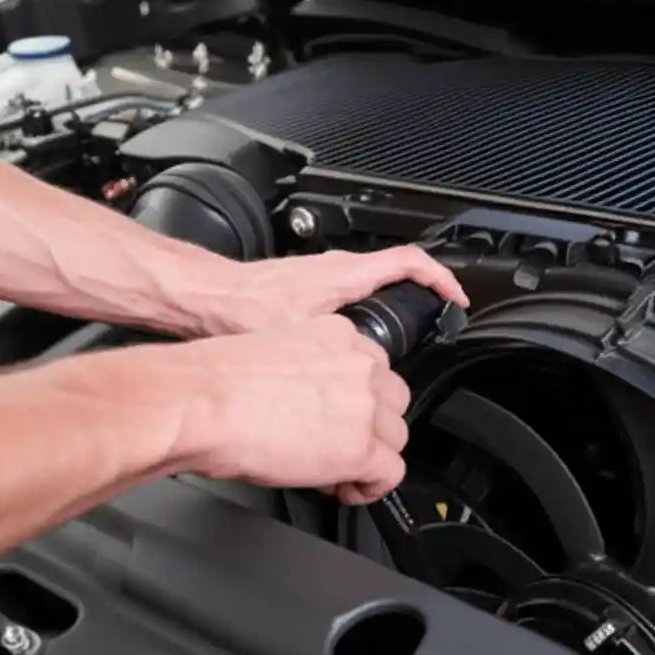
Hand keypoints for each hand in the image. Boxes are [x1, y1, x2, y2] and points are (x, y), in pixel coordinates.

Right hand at [134, 315, 411, 503]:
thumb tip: (310, 401)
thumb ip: (308, 370)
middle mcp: (360, 365)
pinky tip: (345, 490)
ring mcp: (364, 407)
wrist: (198, 403)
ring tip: (335, 471)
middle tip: (337, 446)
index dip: (359, 400)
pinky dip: (371, 488)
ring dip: (372, 457)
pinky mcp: (359, 448)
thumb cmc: (214, 382)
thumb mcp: (273, 352)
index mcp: (338, 334)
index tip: (339, 416)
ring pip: (396, 438)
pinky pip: (389, 474)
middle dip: (371, 427)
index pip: (374, 369)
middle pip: (393, 402)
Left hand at [202, 245, 469, 334]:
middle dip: (420, 301)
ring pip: (371, 292)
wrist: (198, 300)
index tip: (456, 300)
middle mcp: (335, 271)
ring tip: (398, 340)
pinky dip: (361, 320)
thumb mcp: (299, 336)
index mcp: (344, 276)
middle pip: (396, 278)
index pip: (410, 263)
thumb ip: (334, 360)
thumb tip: (363, 390)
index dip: (441, 280)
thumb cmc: (235, 310)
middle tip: (433, 325)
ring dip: (389, 312)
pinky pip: (349, 301)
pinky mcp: (304, 294)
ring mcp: (320, 279)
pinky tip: (351, 351)